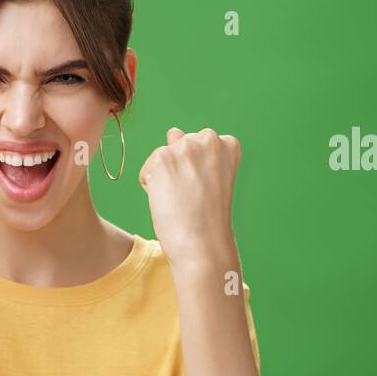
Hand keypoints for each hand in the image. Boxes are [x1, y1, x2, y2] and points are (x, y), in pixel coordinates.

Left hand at [139, 127, 240, 266]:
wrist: (203, 243)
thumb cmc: (209, 217)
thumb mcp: (212, 178)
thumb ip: (196, 152)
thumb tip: (173, 132)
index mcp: (228, 144)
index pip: (203, 144)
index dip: (201, 169)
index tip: (209, 189)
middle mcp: (209, 139)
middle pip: (181, 145)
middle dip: (181, 167)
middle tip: (194, 196)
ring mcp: (185, 147)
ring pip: (163, 156)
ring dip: (165, 177)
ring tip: (182, 199)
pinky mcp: (162, 158)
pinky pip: (147, 170)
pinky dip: (152, 187)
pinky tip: (169, 201)